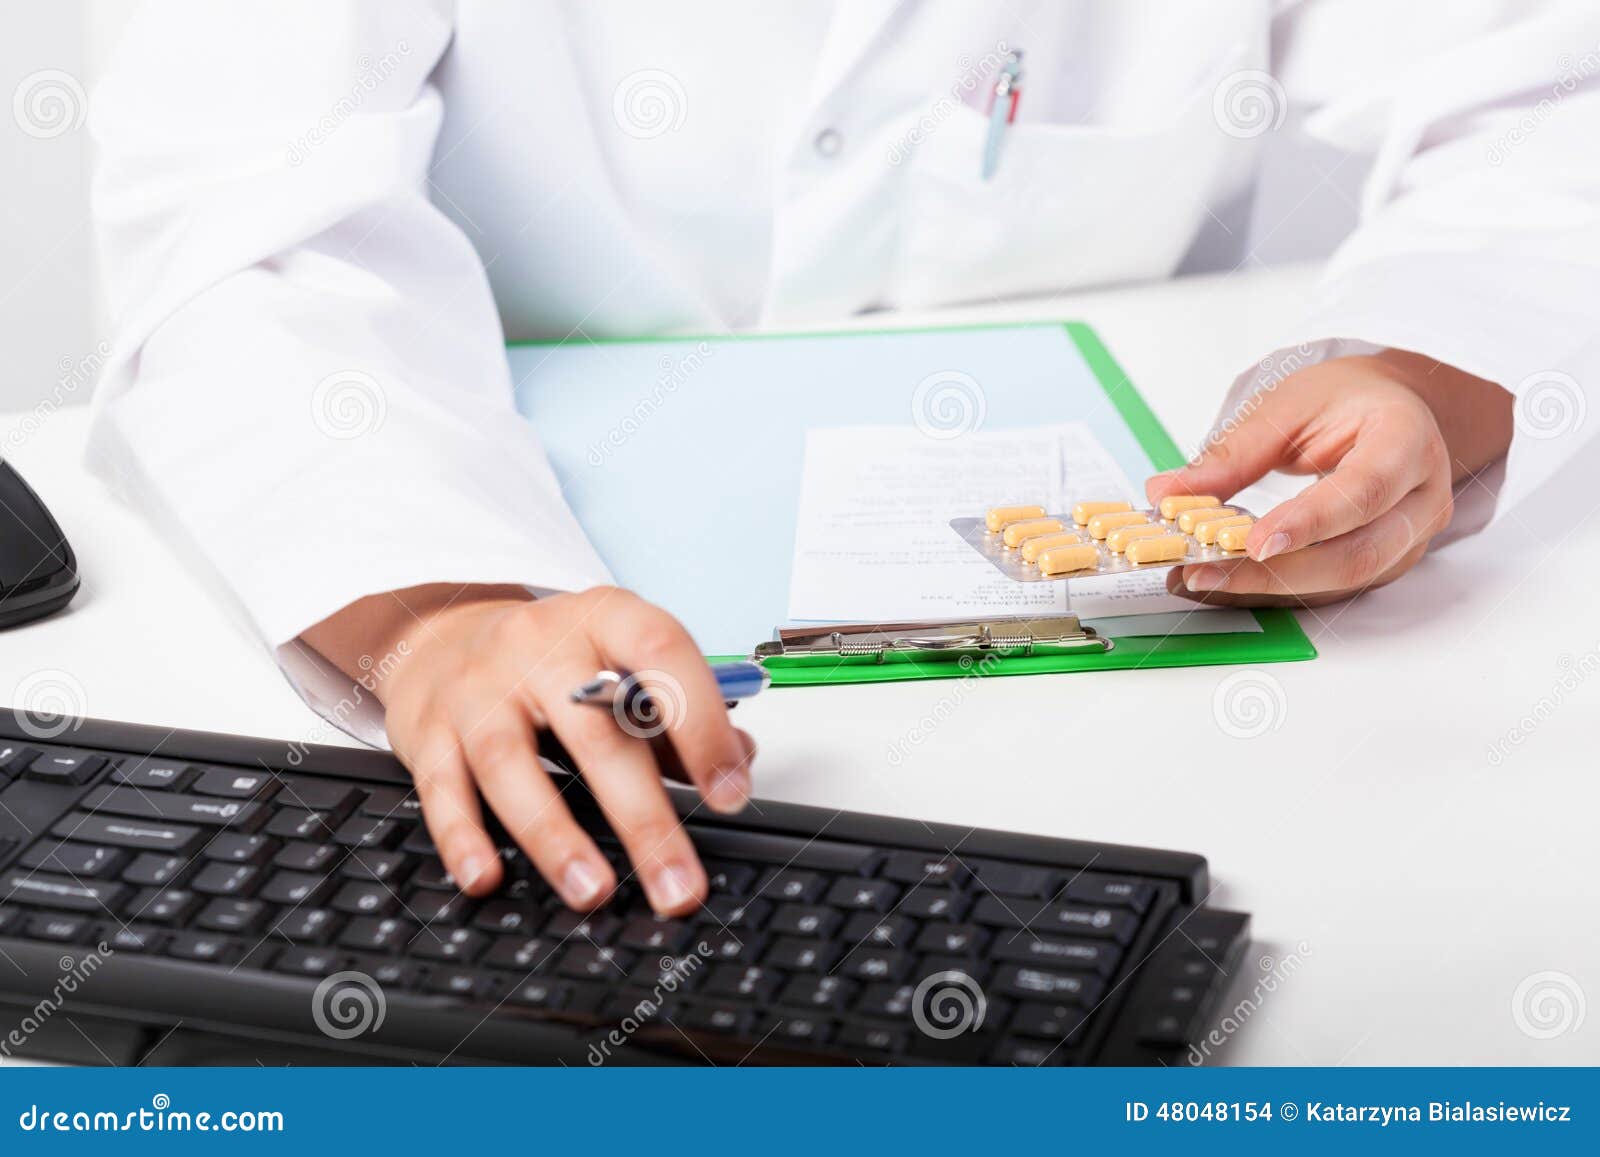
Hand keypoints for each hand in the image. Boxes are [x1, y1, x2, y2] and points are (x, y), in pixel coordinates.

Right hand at [302, 584, 755, 915]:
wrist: (444, 634)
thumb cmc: (553, 660)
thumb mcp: (619, 663)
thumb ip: (675, 716)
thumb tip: (738, 761)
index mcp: (604, 618)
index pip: (662, 655)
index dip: (702, 724)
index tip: (730, 793)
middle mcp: (538, 645)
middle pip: (595, 733)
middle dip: (643, 820)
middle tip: (677, 885)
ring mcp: (477, 686)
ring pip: (512, 762)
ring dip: (556, 837)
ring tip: (593, 892)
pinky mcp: (427, 729)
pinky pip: (442, 786)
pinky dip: (463, 836)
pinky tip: (486, 876)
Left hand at [1147, 350, 1512, 606]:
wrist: (1388, 408)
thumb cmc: (1344, 400)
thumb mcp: (1286, 405)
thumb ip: (1232, 454)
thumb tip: (1166, 493)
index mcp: (1407, 440)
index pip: (1364, 490)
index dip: (1310, 522)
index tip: (1255, 543)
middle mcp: (1421, 497)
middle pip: (1357, 553)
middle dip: (1277, 572)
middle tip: (1206, 570)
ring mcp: (1410, 536)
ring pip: (1344, 579)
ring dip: (1269, 586)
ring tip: (1203, 576)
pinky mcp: (1386, 561)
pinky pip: (1333, 584)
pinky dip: (1278, 585)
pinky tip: (1229, 579)